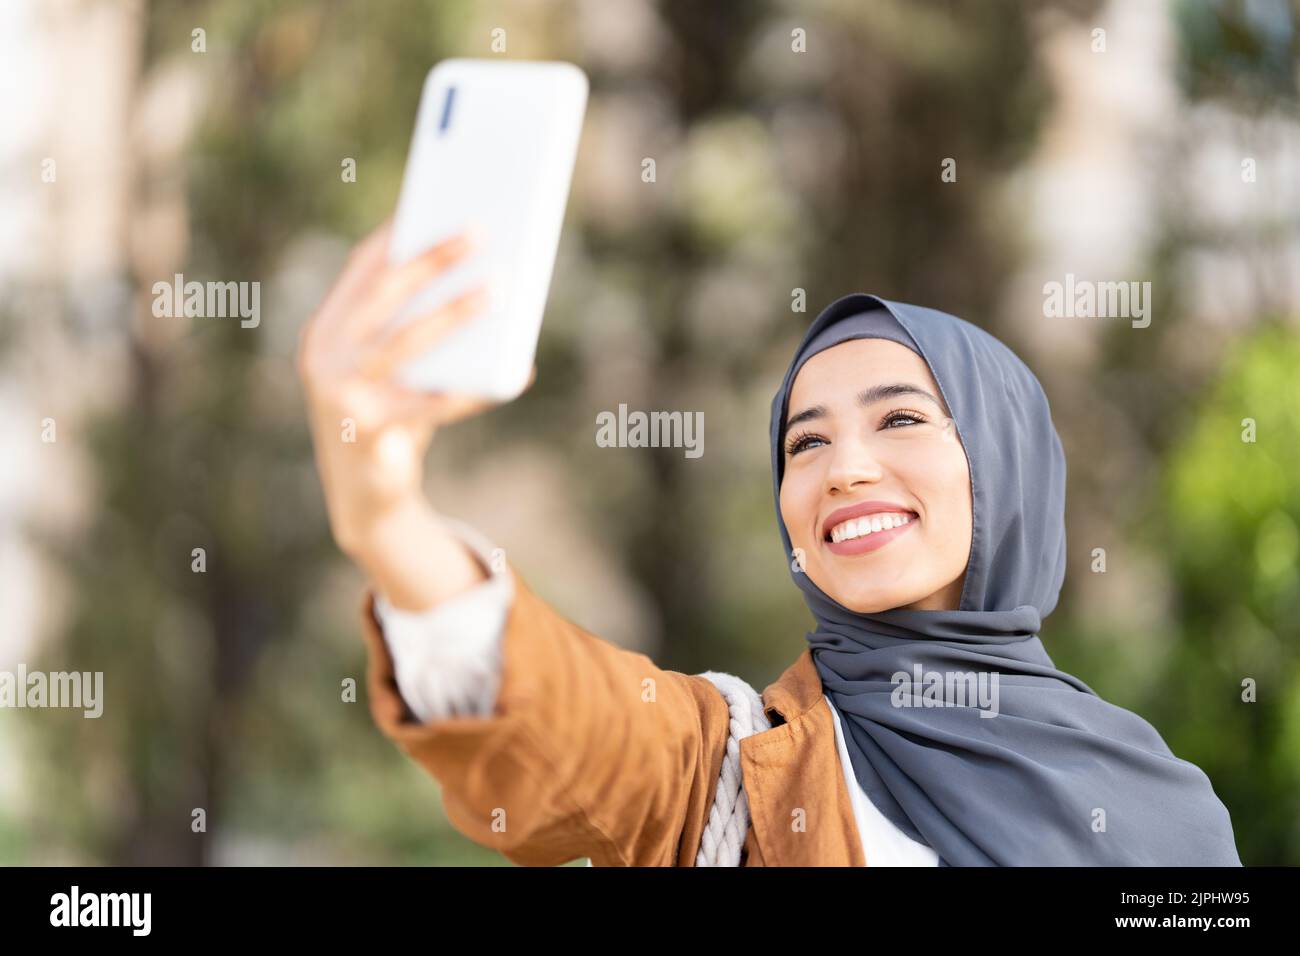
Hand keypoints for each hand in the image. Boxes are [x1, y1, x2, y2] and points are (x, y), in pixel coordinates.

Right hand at [297, 219, 534, 557]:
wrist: (367, 501)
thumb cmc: (393, 417)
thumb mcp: (395, 370)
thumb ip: (415, 328)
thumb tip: (484, 277)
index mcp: (325, 330)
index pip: (362, 268)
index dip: (400, 232)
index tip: (438, 199)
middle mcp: (323, 357)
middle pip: (384, 295)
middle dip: (434, 258)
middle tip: (481, 231)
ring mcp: (340, 395)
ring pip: (407, 343)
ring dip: (457, 311)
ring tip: (501, 287)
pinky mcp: (365, 431)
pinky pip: (429, 404)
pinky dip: (472, 390)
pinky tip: (511, 374)